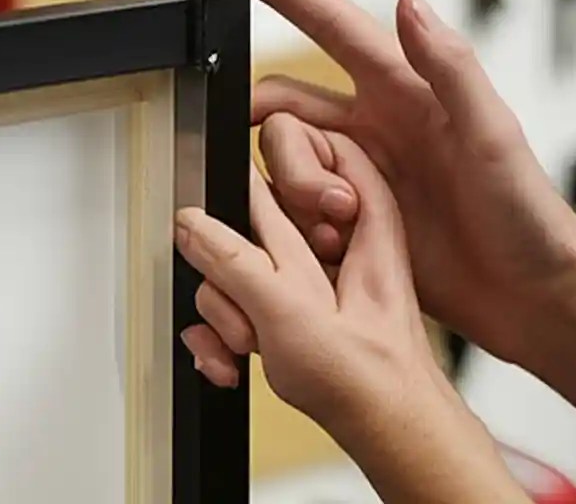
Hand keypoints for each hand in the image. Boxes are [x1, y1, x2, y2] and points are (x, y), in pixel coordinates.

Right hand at [176, 135, 528, 501]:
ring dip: (224, 309)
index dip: (272, 169)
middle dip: (227, 261)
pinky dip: (223, 333)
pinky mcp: (284, 307)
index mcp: (355, 211)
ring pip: (233, 261)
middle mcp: (327, 236)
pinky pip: (234, 298)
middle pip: (248, 211)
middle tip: (246, 301)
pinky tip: (232, 358)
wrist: (382, 431)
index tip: (250, 207)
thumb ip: (236, 262)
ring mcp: (304, 273)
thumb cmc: (372, 376)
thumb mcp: (292, 309)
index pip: (302, 145)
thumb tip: (192, 223)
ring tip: (249, 340)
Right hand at [220, 0, 575, 361]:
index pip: (327, 21)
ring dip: (294, 191)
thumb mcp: (492, 135)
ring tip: (343, 232)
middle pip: (281, 104)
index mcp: (403, 89)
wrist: (529, 297)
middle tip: (328, 199)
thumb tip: (407, 2)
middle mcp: (372, 122)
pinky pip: (290, 205)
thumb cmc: (526, 215)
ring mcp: (357, 170)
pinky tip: (335, 250)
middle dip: (278, 142)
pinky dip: (295, 223)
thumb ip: (451, 67)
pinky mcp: (348, 217)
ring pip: (280, 158)